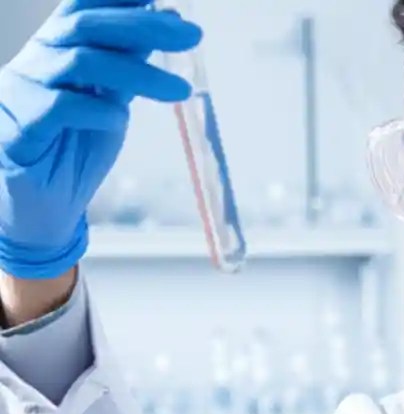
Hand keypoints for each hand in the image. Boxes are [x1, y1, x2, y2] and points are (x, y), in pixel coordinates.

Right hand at [0, 0, 200, 278]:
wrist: (44, 208)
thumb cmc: (75, 149)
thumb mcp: (110, 99)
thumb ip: (128, 63)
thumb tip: (167, 21)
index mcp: (55, 50)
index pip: (80, 8)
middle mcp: (33, 64)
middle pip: (83, 26)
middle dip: (141, 24)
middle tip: (192, 36)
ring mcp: (19, 95)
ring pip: (77, 64)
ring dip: (137, 72)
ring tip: (181, 90)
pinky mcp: (17, 131)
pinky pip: (58, 109)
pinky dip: (97, 110)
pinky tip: (118, 120)